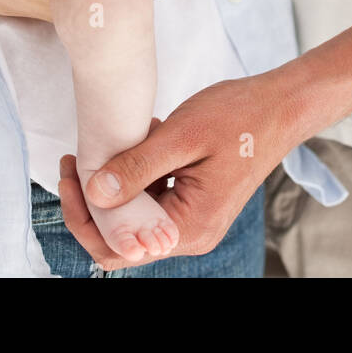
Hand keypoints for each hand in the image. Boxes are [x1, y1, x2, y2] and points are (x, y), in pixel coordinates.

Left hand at [58, 72, 295, 269]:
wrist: (282, 106)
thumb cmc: (240, 117)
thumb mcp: (181, 137)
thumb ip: (136, 168)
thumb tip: (93, 194)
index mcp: (188, 227)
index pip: (117, 246)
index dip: (83, 217)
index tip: (69, 175)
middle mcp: (191, 234)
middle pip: (123, 235)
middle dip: (93, 199)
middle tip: (76, 158)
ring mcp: (194, 219)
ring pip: (136, 215)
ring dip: (117, 183)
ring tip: (111, 140)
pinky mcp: (196, 202)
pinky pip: (155, 199)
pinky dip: (139, 175)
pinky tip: (139, 140)